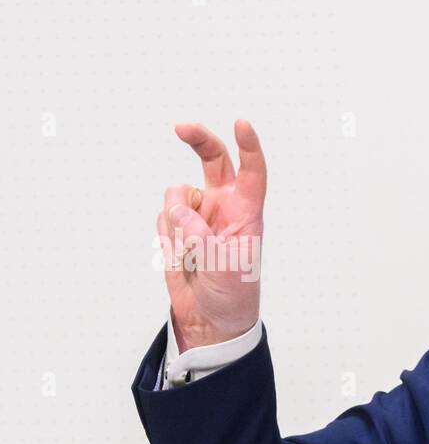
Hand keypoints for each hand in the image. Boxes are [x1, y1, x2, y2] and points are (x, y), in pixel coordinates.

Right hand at [156, 120, 265, 351]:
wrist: (210, 319)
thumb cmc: (232, 294)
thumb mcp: (227, 268)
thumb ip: (204, 237)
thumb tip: (180, 210)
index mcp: (247, 214)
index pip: (252, 173)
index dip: (249, 147)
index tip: (241, 125)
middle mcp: (223, 207)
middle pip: (212, 161)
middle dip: (199, 140)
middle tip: (181, 128)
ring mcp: (198, 215)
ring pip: (176, 195)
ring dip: (177, 222)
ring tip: (192, 254)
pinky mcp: (176, 227)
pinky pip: (162, 218)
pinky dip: (166, 238)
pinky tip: (181, 259)